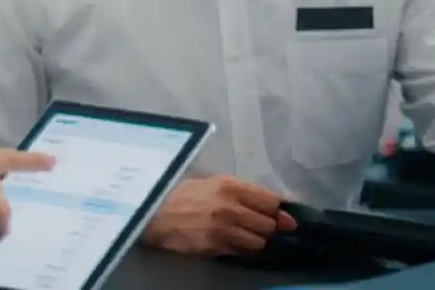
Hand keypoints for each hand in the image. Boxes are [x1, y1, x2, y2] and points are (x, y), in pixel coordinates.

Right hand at [142, 175, 296, 256]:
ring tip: (242, 234)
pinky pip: (242, 252)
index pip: (271, 200)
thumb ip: (242, 193)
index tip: (281, 214)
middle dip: (268, 226)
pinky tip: (232, 242)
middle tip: (258, 225)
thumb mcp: (211, 183)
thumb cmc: (182, 194)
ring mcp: (224, 229)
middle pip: (269, 223)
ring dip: (256, 240)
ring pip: (259, 241)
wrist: (153, 212)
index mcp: (231, 186)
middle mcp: (231, 207)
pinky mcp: (216, 246)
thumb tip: (276, 207)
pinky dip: (242, 249)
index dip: (278, 209)